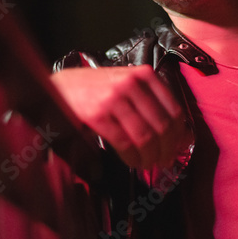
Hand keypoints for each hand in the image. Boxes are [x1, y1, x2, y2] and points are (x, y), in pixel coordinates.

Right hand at [50, 65, 189, 169]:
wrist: (59, 87)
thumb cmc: (94, 89)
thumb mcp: (125, 83)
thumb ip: (149, 101)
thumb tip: (176, 134)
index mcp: (143, 74)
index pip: (173, 109)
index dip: (178, 135)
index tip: (177, 148)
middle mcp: (131, 84)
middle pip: (162, 125)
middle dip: (166, 150)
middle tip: (164, 161)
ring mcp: (114, 98)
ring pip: (145, 136)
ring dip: (149, 157)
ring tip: (147, 164)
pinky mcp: (98, 115)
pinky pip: (124, 143)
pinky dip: (132, 158)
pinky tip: (133, 162)